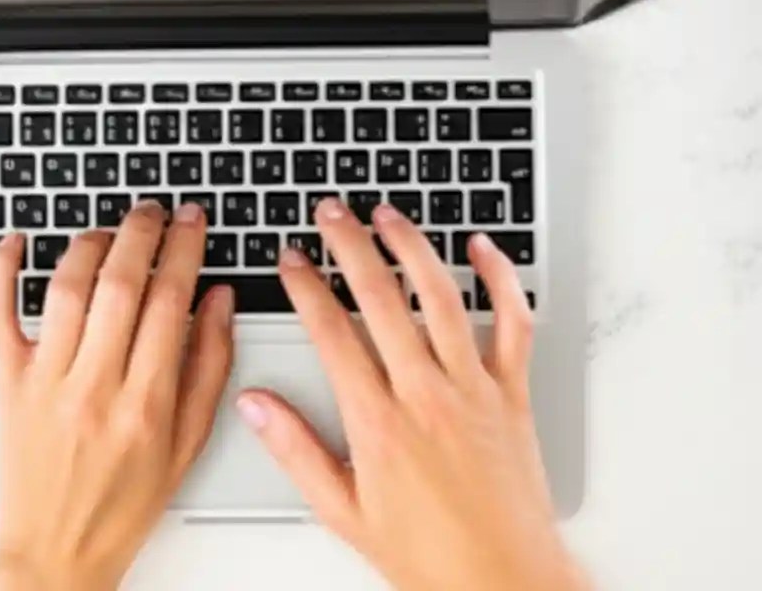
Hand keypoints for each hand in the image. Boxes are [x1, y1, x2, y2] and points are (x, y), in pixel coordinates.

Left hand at [0, 201, 233, 590]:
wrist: (56, 553)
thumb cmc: (122, 507)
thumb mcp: (186, 447)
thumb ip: (208, 370)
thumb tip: (219, 304)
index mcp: (146, 404)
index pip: (170, 303)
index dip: (184, 250)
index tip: (191, 222)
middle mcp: (94, 388)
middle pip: (121, 285)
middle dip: (143, 234)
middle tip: (155, 211)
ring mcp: (45, 382)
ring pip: (67, 290)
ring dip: (90, 246)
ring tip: (109, 231)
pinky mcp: (6, 382)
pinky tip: (15, 242)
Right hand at [237, 199, 588, 590]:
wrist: (504, 580)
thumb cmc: (427, 556)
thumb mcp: (342, 511)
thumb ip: (294, 451)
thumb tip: (255, 404)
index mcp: (377, 422)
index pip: (332, 332)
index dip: (306, 287)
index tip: (291, 260)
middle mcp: (425, 393)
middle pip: (381, 297)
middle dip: (350, 245)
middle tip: (331, 213)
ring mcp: (473, 388)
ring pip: (440, 296)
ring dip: (411, 247)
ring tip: (387, 215)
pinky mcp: (512, 394)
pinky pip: (512, 323)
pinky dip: (500, 279)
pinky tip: (482, 248)